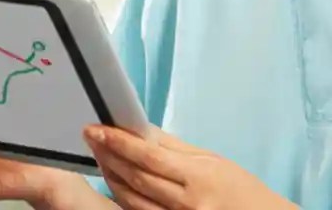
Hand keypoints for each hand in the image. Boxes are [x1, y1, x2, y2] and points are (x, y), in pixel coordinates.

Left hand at [84, 125, 297, 209]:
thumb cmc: (240, 188)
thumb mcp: (211, 159)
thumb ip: (172, 146)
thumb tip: (139, 128)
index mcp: (198, 177)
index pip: (148, 156)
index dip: (118, 142)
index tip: (96, 128)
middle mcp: (186, 202)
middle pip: (136, 178)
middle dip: (108, 156)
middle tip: (91, 137)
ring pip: (131, 200)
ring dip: (110, 176)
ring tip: (99, 156)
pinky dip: (123, 197)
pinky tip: (114, 181)